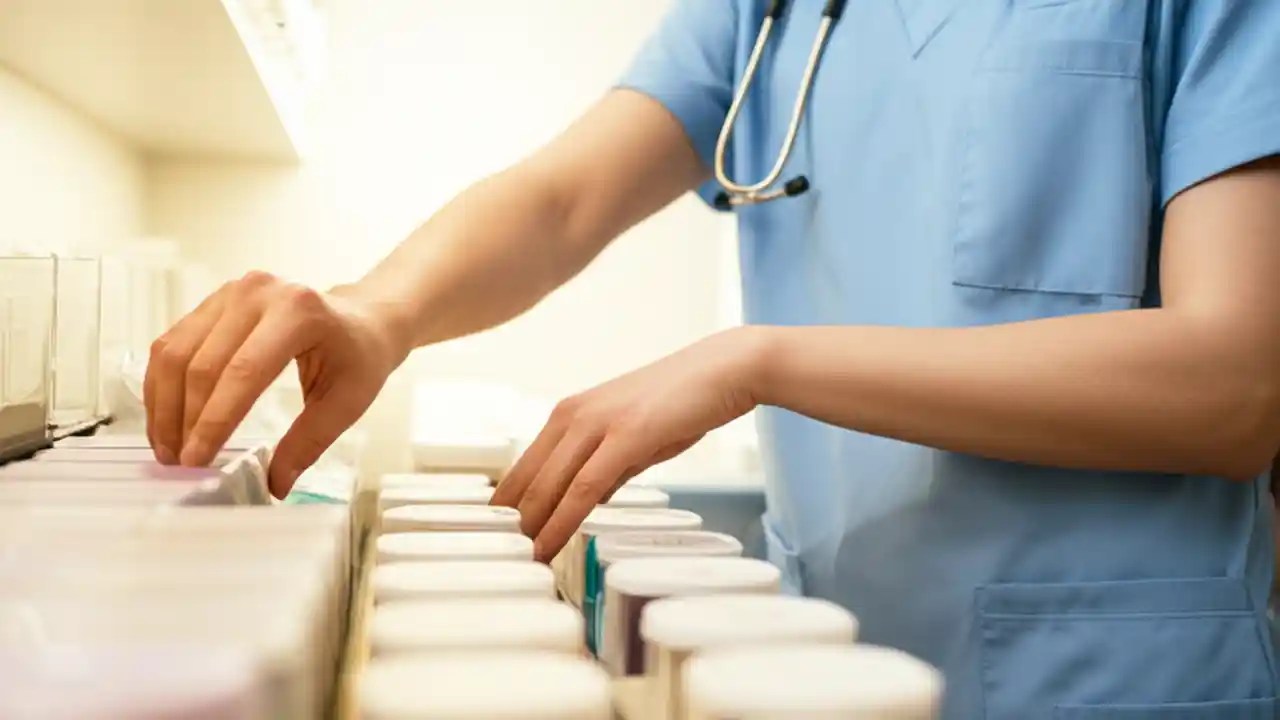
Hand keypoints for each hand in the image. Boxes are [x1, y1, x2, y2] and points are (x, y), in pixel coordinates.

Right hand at [144, 271, 408, 497]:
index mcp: (298, 312)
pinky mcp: (214, 300)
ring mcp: (231, 291)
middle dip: (185, 419)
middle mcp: (258, 292)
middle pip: (203, 363)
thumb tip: (274, 486)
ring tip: (167, 448)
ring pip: (177, 351)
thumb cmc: (359, 357)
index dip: (214, 420)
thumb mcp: (347, 402)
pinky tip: (166, 418)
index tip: (196, 460)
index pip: (244, 372)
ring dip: (165, 404)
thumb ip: (308, 443)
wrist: (362, 319)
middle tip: (179, 463)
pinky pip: (174, 342)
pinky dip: (163, 384)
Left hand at [491, 328, 766, 560]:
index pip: (524, 468)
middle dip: (510, 525)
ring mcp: (597, 424)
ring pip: (548, 487)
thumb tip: (590, 499)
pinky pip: (583, 489)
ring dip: (530, 530)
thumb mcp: (634, 437)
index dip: (507, 506)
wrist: (726, 369)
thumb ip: (608, 468)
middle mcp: (573, 415)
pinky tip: (548, 545)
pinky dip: (561, 522)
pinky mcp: (625, 437)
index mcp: (571, 413)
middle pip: (527, 481)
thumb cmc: (685, 401)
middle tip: (499, 561)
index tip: (497, 538)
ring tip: (517, 564)